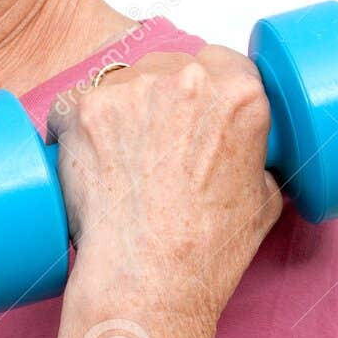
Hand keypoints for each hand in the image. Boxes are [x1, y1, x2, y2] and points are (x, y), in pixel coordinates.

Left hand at [46, 47, 282, 320]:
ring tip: (118, 156)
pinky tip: (81, 156)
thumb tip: (249, 159)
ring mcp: (131, 90)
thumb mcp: (264, 200)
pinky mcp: (83, 107)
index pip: (222, 63)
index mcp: (241, 94)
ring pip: (121, 80)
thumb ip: (257, 161)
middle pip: (170, 65)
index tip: (193, 109)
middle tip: (154, 140)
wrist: (147, 274)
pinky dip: (73, 126)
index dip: (206, 86)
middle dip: (162, 96)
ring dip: (119, 108)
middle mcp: (187, 79)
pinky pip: (72, 103)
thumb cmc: (205, 249)